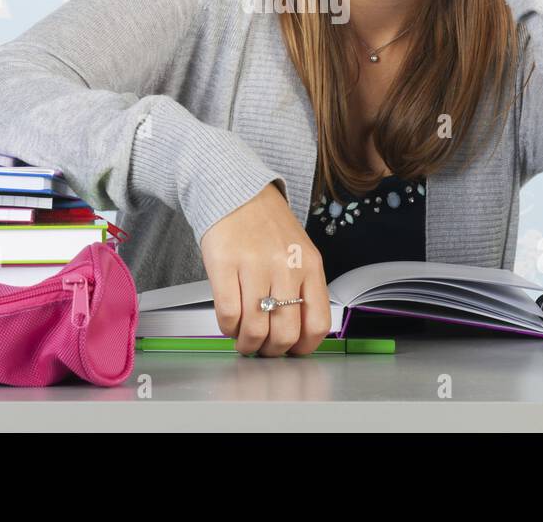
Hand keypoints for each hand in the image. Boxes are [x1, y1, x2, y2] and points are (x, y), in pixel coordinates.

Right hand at [199, 181, 332, 356]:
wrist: (236, 190)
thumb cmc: (266, 226)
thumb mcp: (299, 252)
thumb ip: (303, 288)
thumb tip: (298, 334)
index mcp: (310, 266)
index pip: (317, 324)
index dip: (304, 348)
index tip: (292, 351)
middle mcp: (286, 266)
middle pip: (285, 333)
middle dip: (272, 351)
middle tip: (263, 347)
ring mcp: (255, 265)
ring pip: (255, 329)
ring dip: (248, 343)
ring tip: (244, 338)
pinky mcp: (224, 264)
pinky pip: (228, 314)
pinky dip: (228, 328)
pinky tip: (230, 322)